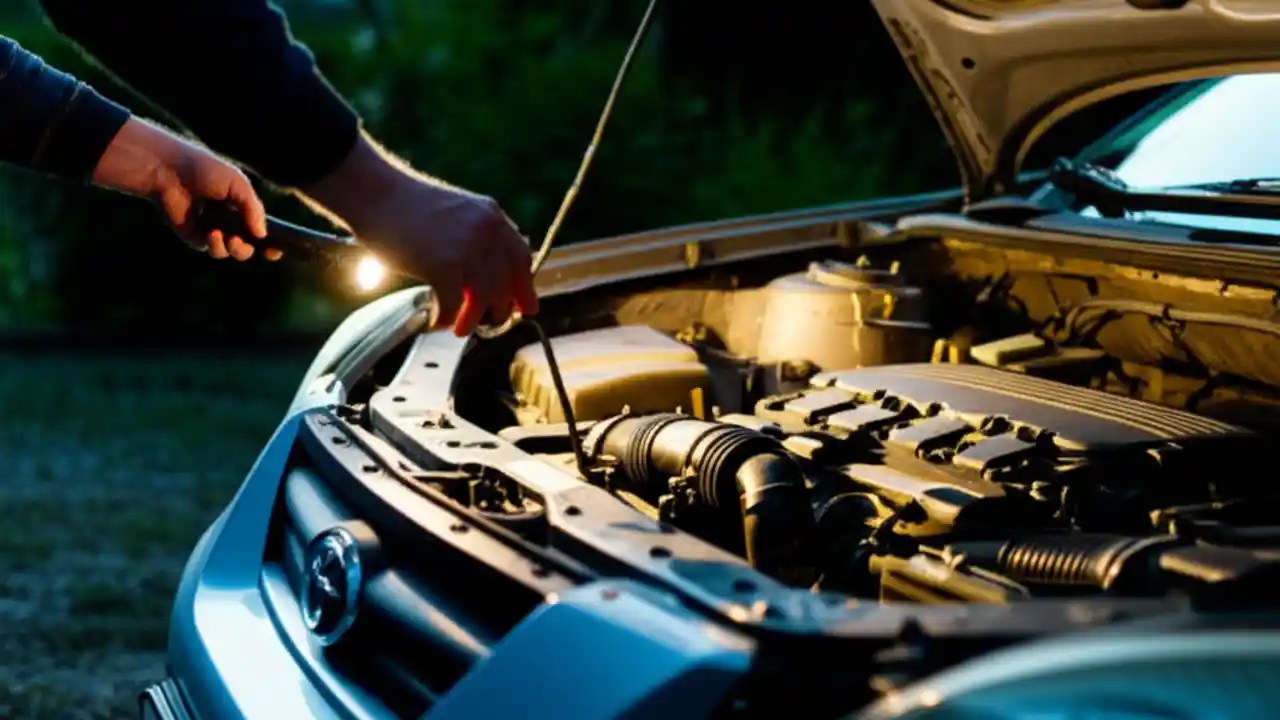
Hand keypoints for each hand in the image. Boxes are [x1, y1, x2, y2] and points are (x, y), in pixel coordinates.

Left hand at [92, 117, 273, 260]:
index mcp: (243, 206)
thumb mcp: (238, 185)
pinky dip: (216, 244)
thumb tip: (263, 235)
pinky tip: (212, 233)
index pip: (262, 228)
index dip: (272, 241)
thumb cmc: (205, 171)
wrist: (170, 172)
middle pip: (250, 246)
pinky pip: (214, 250)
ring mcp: (213, 230)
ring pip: (233, 251)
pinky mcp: (196, 237)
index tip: (276, 250)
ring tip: (230, 238)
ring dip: (237, 248)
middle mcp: (230, 220)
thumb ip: (254, 209)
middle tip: (257, 247)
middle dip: (254, 248)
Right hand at [304, 134, 538, 336]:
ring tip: (460, 328)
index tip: (526, 307)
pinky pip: (454, 305)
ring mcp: (466, 248)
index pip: (520, 258)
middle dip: (499, 310)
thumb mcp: (455, 213)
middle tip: (489, 324)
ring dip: (472, 320)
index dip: (524, 287)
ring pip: (484, 299)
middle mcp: (486, 231)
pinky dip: (446, 318)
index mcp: (491, 216)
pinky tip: (437, 321)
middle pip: (505, 283)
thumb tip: (487, 275)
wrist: (374, 193)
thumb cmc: (405, 206)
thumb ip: (475, 238)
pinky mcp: (443, 265)